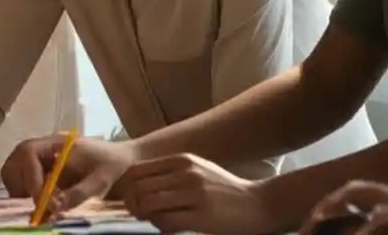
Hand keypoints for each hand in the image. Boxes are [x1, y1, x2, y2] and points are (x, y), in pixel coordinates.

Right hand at [2, 135, 131, 208]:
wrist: (119, 159)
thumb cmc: (111, 165)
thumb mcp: (100, 180)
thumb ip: (79, 193)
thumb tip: (55, 208)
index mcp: (57, 143)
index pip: (30, 153)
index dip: (31, 178)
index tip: (41, 201)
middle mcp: (44, 146)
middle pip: (16, 159)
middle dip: (21, 184)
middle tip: (35, 205)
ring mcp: (41, 156)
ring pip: (15, 169)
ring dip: (20, 189)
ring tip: (37, 207)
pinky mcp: (41, 168)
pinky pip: (22, 178)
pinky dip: (25, 193)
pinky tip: (40, 205)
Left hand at [115, 153, 273, 234]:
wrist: (260, 204)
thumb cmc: (225, 191)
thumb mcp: (197, 171)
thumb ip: (170, 174)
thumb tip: (138, 187)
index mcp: (181, 160)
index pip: (137, 171)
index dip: (128, 188)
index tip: (133, 201)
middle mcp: (186, 172)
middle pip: (138, 188)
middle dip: (133, 204)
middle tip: (140, 215)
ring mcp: (194, 193)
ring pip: (149, 204)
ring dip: (146, 216)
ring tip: (155, 221)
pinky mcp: (202, 216)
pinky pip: (166, 222)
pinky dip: (161, 227)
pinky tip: (169, 229)